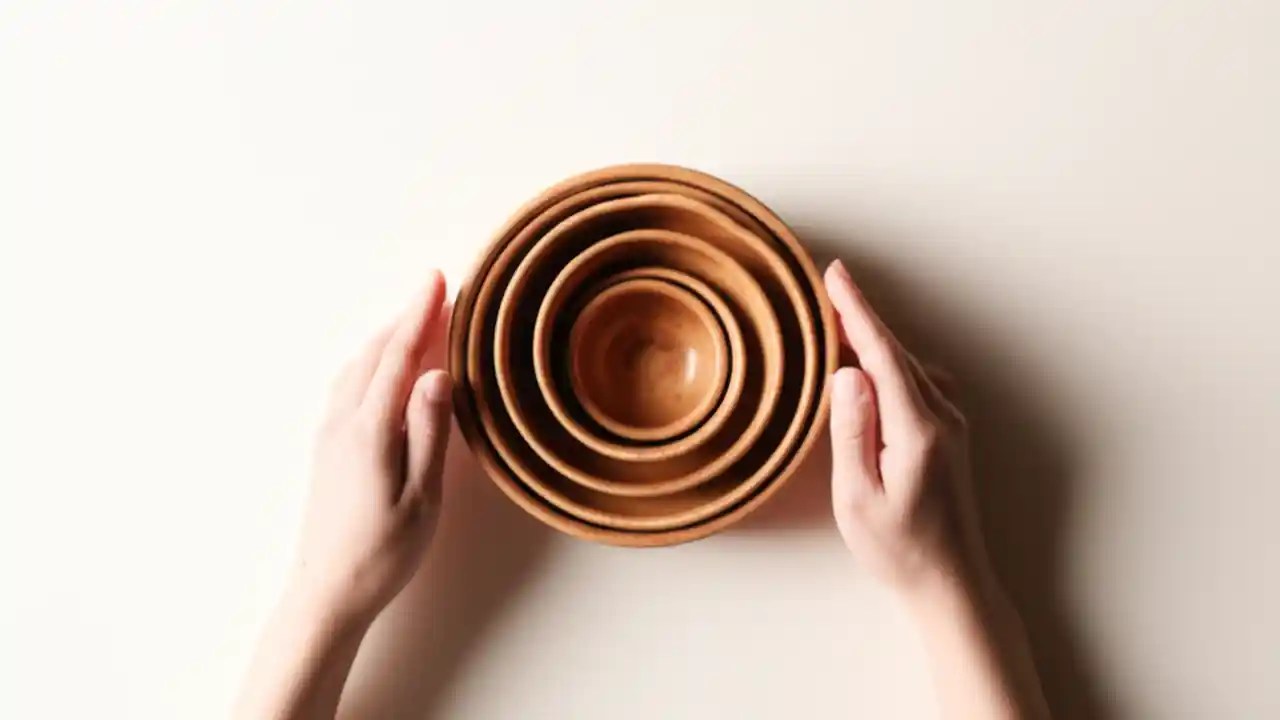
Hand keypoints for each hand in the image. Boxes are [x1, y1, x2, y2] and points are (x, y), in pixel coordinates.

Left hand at [291, 270, 452, 623]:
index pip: (398, 356)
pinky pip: (348, 385)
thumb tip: (437, 375)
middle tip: (434, 290)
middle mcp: (343, 423)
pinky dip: (371, 362)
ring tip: (414, 321)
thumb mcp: (422, 496)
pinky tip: (382, 368)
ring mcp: (329, 435)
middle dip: (405, 317)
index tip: (437, 280)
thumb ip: (430, 432)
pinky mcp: (326, 449)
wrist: (327, 591)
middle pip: (375, 354)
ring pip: (357, 368)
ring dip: (386, 338)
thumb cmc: (383, 551)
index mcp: (370, 430)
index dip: (420, 315)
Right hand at [825, 261, 1050, 717]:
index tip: (836, 274)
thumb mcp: (858, 496)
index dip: (856, 309)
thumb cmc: (900, 549)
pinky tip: (868, 369)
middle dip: (860, 316)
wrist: (952, 583)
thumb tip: (848, 372)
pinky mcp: (949, 435)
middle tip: (827, 287)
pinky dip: (888, 364)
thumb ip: (852, 430)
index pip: (881, 352)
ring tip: (838, 323)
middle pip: (895, 352)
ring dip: (873, 341)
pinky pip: (915, 383)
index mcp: (918, 428)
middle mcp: (943, 417)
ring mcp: (951, 425)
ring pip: (906, 365)